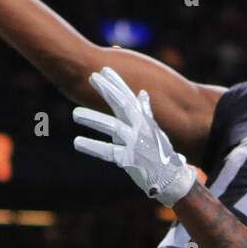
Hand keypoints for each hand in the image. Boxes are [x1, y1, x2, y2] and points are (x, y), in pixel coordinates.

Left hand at [72, 67, 196, 205]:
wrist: (172, 178)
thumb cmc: (161, 153)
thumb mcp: (154, 129)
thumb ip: (145, 111)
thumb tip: (142, 93)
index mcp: (143, 121)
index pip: (128, 97)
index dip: (116, 83)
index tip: (103, 70)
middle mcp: (140, 129)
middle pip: (122, 105)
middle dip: (107, 90)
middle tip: (91, 77)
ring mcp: (135, 144)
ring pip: (113, 127)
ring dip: (94, 119)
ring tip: (74, 113)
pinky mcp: (130, 160)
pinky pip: (108, 152)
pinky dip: (92, 147)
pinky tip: (77, 142)